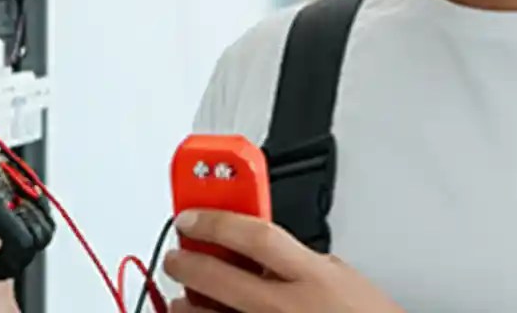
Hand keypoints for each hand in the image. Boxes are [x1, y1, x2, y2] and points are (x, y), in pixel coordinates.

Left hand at [164, 209, 404, 312]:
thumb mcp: (339, 274)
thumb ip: (300, 258)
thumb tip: (260, 245)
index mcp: (311, 276)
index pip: (255, 236)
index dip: (216, 221)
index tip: (192, 214)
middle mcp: (287, 306)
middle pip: (222, 278)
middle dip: (188, 261)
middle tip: (176, 254)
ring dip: (188, 304)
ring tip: (182, 296)